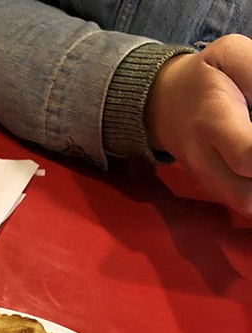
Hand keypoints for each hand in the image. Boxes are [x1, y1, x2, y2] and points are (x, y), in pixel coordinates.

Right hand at [145, 35, 251, 216]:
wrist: (161, 104)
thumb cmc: (204, 76)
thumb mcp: (230, 54)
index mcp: (212, 121)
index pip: (248, 154)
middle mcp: (204, 160)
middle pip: (246, 195)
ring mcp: (206, 180)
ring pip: (246, 205)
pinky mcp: (212, 189)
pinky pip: (243, 203)